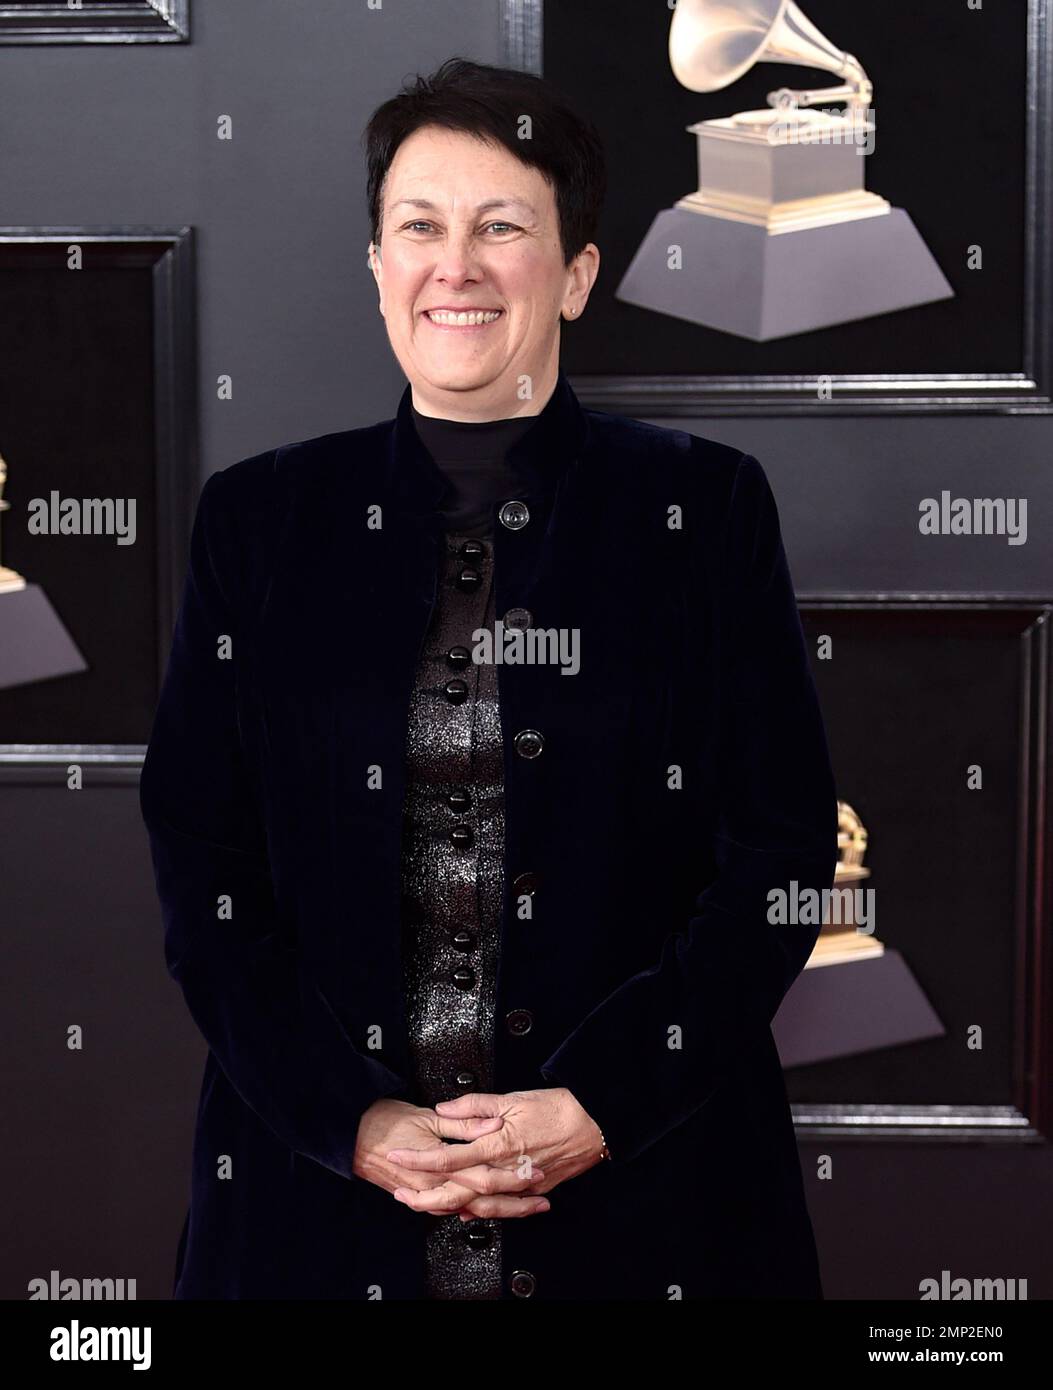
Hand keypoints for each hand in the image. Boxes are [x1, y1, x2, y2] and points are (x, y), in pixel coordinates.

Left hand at [385, 1088, 603, 1219]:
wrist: (593, 1124)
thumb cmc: (557, 1108)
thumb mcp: (512, 1098)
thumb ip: (475, 1105)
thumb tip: (445, 1108)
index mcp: (496, 1145)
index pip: (447, 1158)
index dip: (418, 1160)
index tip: (398, 1157)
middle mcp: (504, 1171)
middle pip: (457, 1193)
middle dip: (425, 1197)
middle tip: (402, 1195)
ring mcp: (519, 1185)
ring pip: (478, 1206)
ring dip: (449, 1207)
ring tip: (426, 1204)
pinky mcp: (532, 1190)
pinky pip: (502, 1207)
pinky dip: (481, 1210)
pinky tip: (469, 1209)